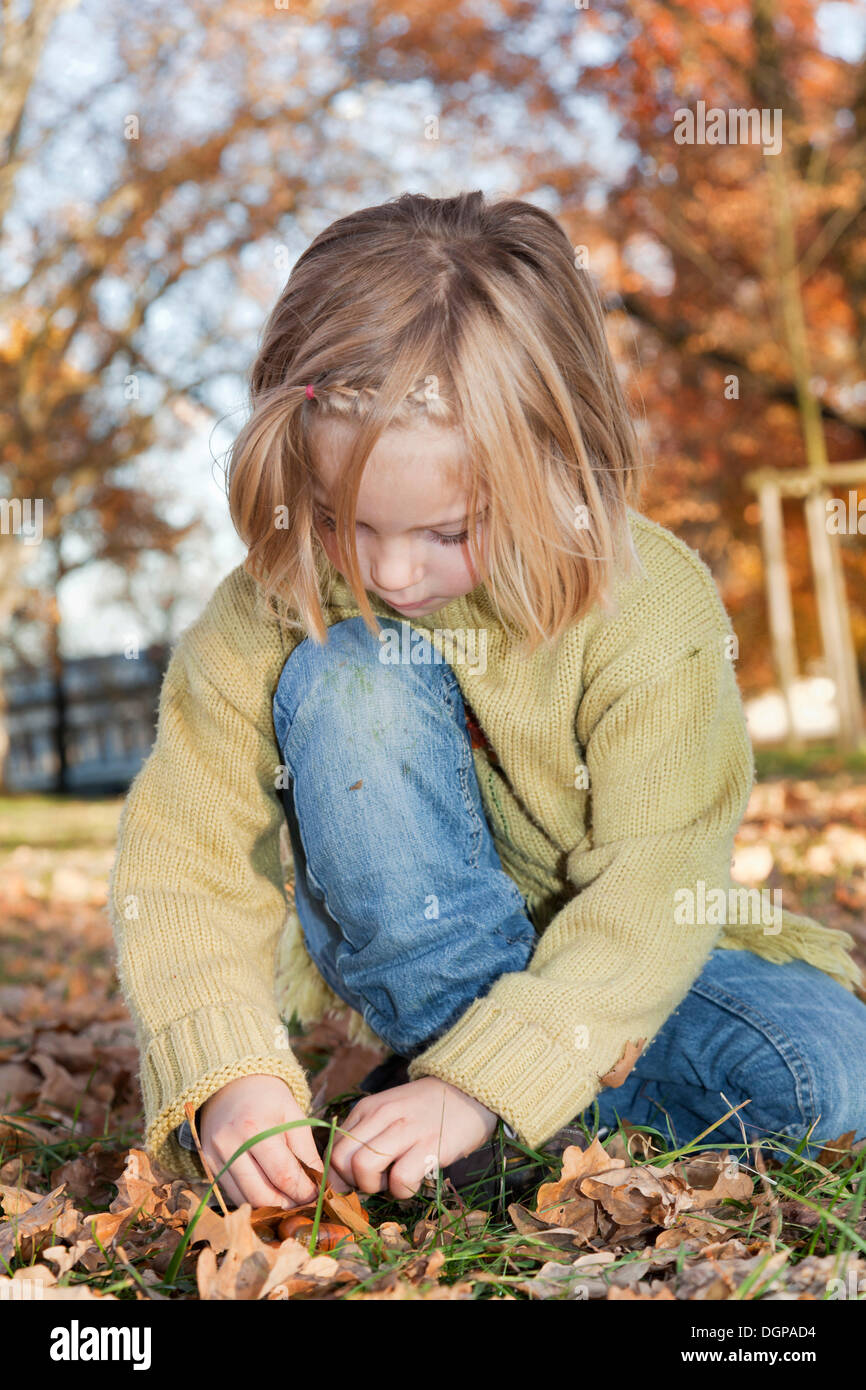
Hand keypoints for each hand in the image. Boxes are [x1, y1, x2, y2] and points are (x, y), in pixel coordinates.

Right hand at [199, 1073, 350, 1208]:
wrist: (232, 1084)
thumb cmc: (269, 1099)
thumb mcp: (294, 1116)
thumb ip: (307, 1152)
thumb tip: (321, 1185)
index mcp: (255, 1127)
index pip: (283, 1175)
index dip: (303, 1192)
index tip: (317, 1196)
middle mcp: (230, 1144)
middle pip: (261, 1195)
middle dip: (287, 1204)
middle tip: (303, 1202)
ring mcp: (214, 1156)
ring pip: (245, 1200)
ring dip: (270, 1206)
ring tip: (288, 1198)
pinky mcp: (207, 1164)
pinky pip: (232, 1194)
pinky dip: (252, 1199)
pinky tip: (268, 1191)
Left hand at [329, 1076, 498, 1198]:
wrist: (469, 1091)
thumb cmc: (427, 1109)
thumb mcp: (389, 1112)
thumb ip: (366, 1135)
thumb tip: (344, 1176)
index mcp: (368, 1108)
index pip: (333, 1148)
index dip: (338, 1175)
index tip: (355, 1182)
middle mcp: (382, 1116)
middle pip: (340, 1159)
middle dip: (351, 1183)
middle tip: (374, 1182)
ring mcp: (405, 1130)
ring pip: (362, 1168)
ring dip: (374, 1187)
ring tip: (393, 1180)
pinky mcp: (430, 1146)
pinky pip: (400, 1180)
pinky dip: (402, 1191)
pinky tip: (414, 1181)